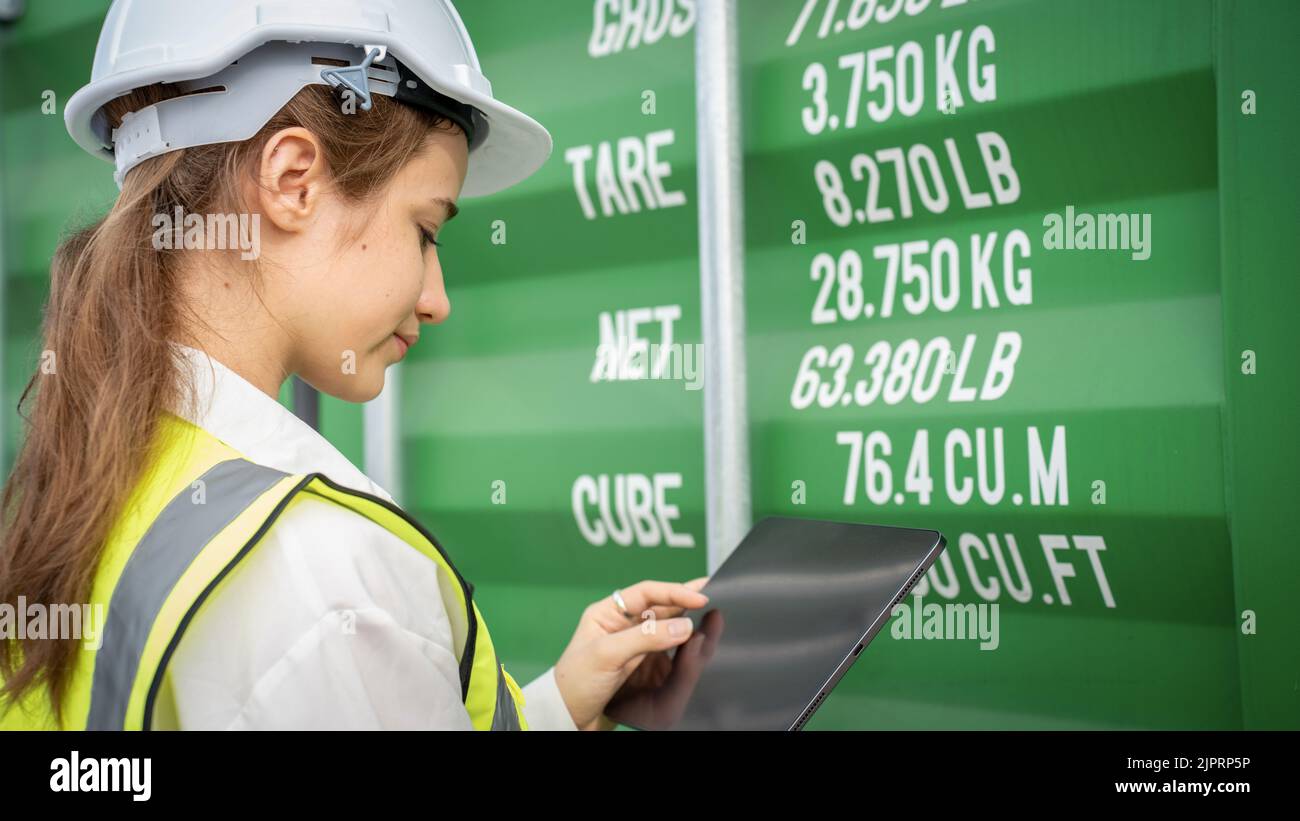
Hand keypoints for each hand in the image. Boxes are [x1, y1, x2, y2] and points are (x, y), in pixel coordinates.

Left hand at [552, 578, 709, 730]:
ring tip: (712, 621)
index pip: (646, 593)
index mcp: (608, 613)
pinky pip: (671, 654)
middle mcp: (625, 626)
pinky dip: (686, 649)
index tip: (700, 597)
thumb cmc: (575, 683)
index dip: (674, 592)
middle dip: (687, 603)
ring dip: (689, 626)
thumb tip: (684, 627)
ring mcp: (636, 648)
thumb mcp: (607, 655)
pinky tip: (699, 646)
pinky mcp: (645, 668)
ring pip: (670, 630)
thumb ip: (645, 638)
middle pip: (662, 608)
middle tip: (716, 598)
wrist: (568, 719)